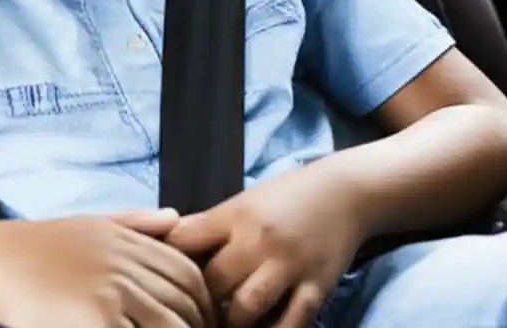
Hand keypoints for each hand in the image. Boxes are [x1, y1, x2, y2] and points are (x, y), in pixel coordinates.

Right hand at [0, 209, 215, 327]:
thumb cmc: (32, 249)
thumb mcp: (87, 224)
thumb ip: (133, 221)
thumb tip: (176, 216)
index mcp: (125, 240)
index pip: (187, 273)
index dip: (204, 303)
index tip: (203, 323)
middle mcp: (124, 261)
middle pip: (185, 301)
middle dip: (199, 326)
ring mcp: (112, 289)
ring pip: (172, 325)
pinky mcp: (97, 318)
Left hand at [164, 167, 367, 327]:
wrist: (346, 192)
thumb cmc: (285, 197)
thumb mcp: (242, 202)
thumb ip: (208, 226)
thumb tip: (164, 244)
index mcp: (234, 215)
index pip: (184, 241)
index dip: (167, 263)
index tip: (160, 277)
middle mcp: (258, 240)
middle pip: (212, 282)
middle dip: (198, 301)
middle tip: (190, 312)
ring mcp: (289, 266)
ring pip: (245, 308)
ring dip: (229, 323)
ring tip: (222, 324)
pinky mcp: (317, 287)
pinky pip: (291, 323)